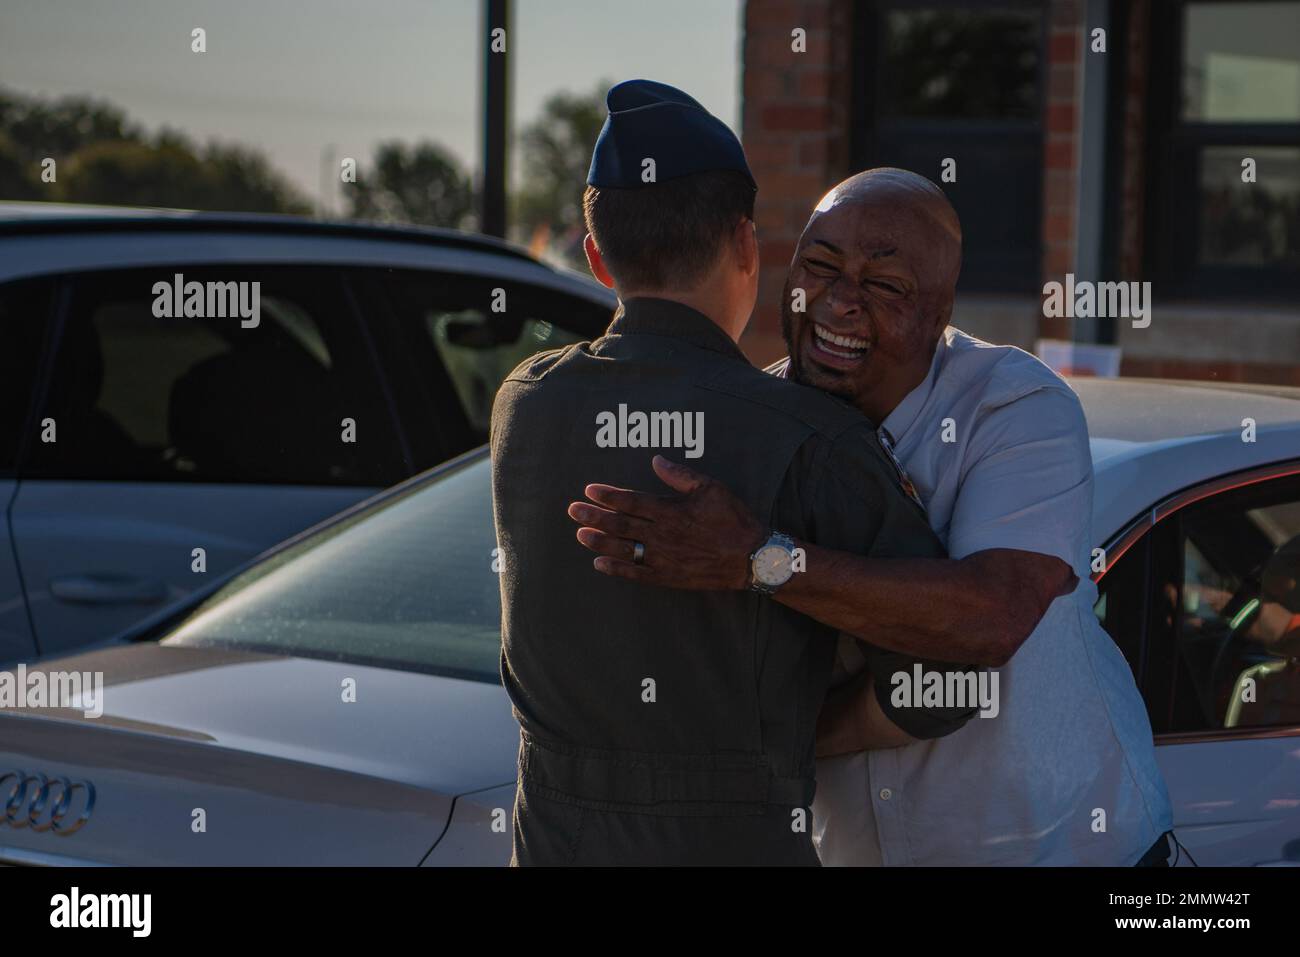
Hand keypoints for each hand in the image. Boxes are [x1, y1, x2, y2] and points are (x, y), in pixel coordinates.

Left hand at [567, 454, 765, 589]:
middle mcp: (661, 535)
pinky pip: (636, 573)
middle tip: (573, 511)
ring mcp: (663, 558)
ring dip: (598, 542)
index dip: (608, 496)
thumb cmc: (733, 519)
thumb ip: (679, 474)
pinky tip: (599, 563)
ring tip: (580, 535)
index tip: (590, 490)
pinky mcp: (667, 576)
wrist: (751, 558)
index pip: (630, 501)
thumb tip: (656, 460)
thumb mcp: (710, 488)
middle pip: (619, 525)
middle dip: (593, 517)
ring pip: (622, 549)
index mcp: (670, 510)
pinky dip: (616, 569)